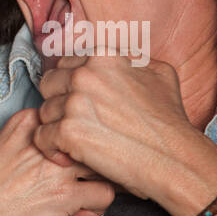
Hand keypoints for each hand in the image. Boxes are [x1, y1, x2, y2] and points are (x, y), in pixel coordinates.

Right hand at [0, 107, 114, 215]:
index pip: (67, 116)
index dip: (70, 135)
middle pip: (90, 133)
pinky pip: (105, 192)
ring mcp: (57, 167)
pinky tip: (81, 212)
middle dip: (92, 154)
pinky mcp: (65, 196)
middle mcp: (44, 140)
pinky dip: (99, 205)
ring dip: (101, 176)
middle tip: (86, 172)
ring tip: (88, 191)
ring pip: (103, 160)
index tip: (65, 154)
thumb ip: (16, 141)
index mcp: (25, 122)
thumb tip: (31, 149)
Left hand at [34, 52, 196, 201]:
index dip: (70, 85)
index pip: (66, 64)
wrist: (175, 159)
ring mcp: (74, 102)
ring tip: (76, 143)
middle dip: (58, 103)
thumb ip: (133, 60)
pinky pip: (41, 137)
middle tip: (75, 122)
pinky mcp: (67, 131)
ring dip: (56, 128)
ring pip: (44, 112)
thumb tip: (122, 58)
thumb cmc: (171, 121)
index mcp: (102, 57)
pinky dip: (51, 149)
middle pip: (48, 84)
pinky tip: (68, 156)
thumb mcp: (160, 75)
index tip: (80, 103)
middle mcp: (84, 74)